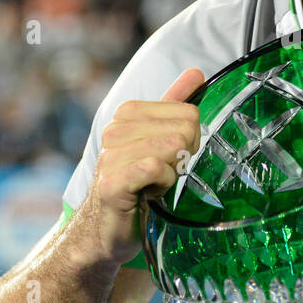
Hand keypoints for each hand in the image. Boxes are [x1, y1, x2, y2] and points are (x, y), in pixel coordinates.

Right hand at [86, 68, 202, 261]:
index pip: (189, 113)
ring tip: (151, 184)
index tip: (169, 158)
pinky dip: (162, 185)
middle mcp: (115, 128)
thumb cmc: (137, 185)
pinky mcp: (112, 180)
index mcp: (128, 113)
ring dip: (171, 174)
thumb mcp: (158, 139)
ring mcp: (111, 154)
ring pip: (172, 148)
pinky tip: (147, 194)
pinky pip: (156, 168)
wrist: (106, 229)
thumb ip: (175, 104)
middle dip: (182, 158)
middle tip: (160, 174)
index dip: (189, 141)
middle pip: (185, 130)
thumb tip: (197, 72)